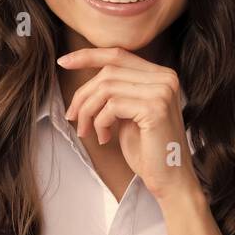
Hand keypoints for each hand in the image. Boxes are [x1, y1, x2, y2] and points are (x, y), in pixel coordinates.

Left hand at [57, 47, 199, 201]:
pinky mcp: (155, 108)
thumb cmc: (148, 149)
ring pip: (106, 88)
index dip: (88, 56)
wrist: (170, 179)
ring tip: (87, 131)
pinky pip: (111, 106)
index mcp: (161, 75)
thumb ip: (117, 92)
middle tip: (73, 117)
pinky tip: (105, 137)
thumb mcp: (129, 113)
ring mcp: (162, 92)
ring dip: (88, 111)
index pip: (118, 55)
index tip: (64, 61)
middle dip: (83, 95)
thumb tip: (86, 81)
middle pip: (108, 72)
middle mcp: (165, 78)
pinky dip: (100, 122)